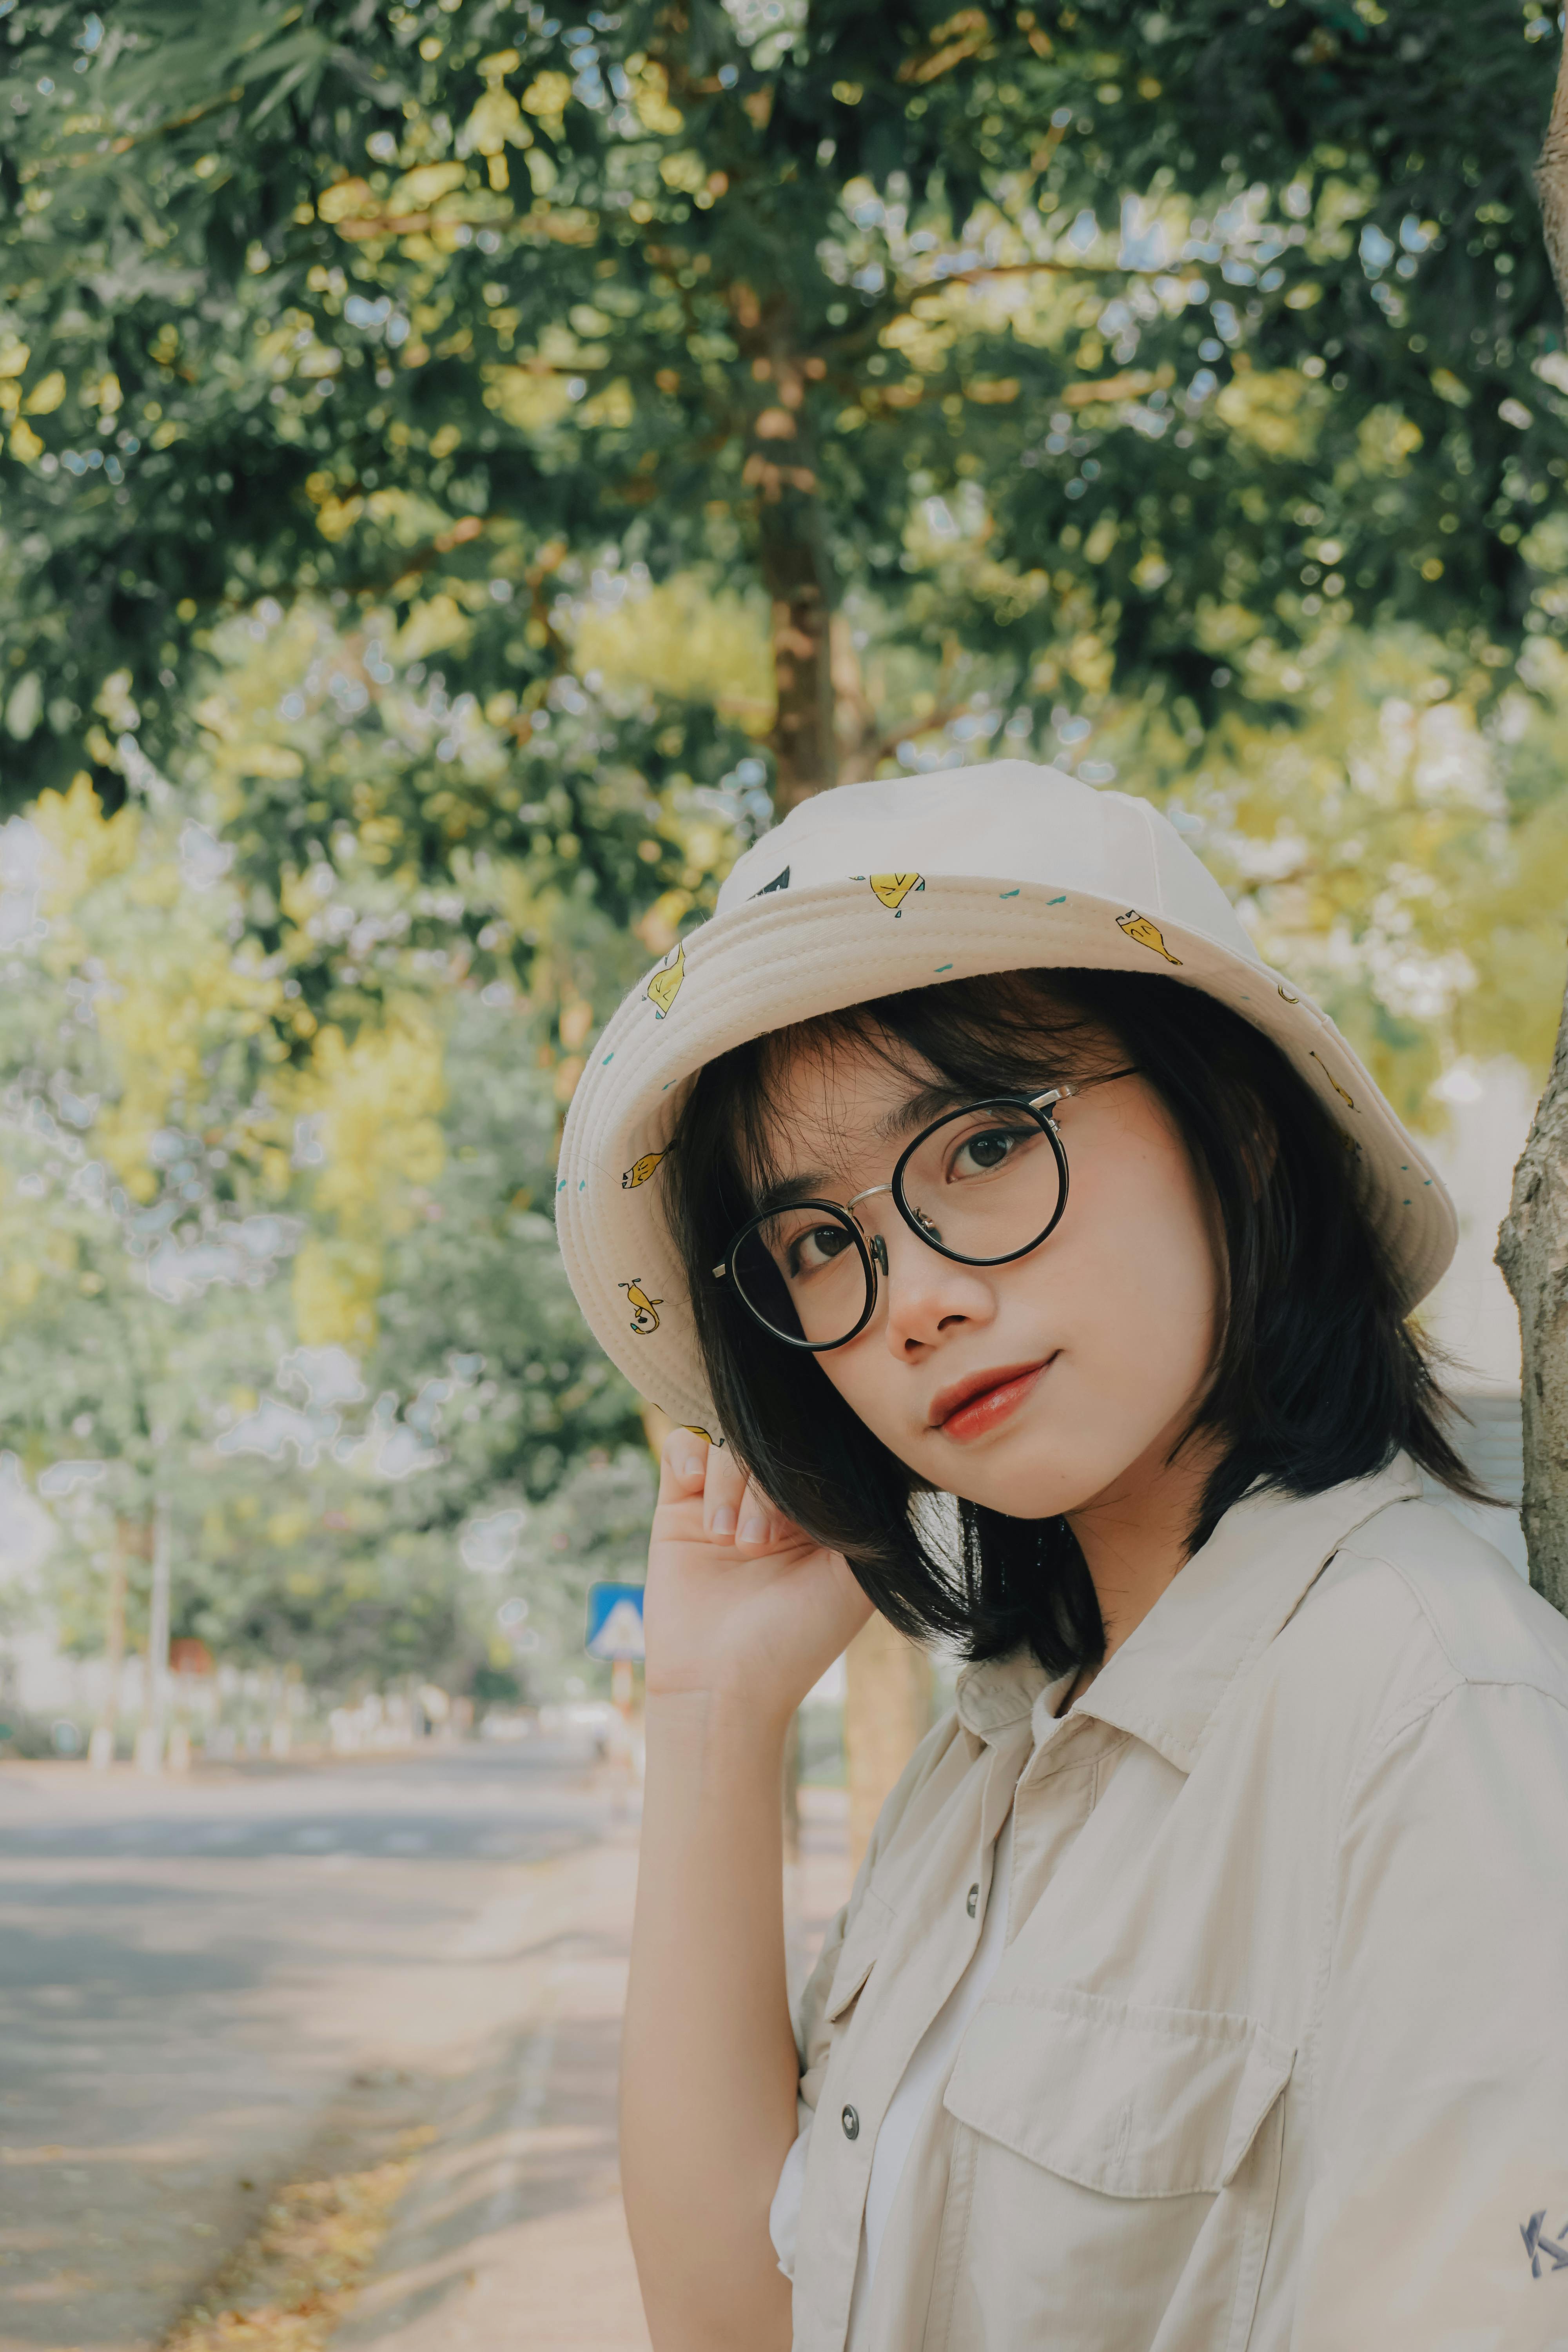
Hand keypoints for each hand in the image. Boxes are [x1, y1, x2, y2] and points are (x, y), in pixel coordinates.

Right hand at [645, 1432, 872, 1724]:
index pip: (819, 1449)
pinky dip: (691, 1454)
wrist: (721, 1686)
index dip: (811, 1469)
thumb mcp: (855, 1577)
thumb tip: (866, 1453)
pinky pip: (683, 1443)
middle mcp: (774, 1501)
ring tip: (730, 1541)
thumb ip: (867, 1514)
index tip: (803, 1523)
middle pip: (772, 1439)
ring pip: (730, 1438)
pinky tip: (696, 1493)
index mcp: (820, 1513)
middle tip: (760, 1546)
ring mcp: (725, 1500)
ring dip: (731, 1484)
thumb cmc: (795, 1640)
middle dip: (768, 1486)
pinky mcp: (679, 1506)